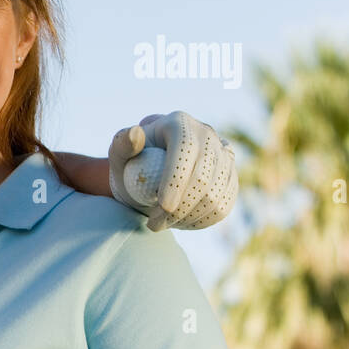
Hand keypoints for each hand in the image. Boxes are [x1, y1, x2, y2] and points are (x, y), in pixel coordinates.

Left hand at [108, 111, 237, 230]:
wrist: (148, 175)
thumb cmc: (130, 164)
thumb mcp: (119, 156)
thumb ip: (121, 145)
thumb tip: (134, 134)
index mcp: (179, 123)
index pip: (186, 149)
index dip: (177, 179)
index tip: (162, 207)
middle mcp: (206, 134)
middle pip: (204, 175)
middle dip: (180, 206)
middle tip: (155, 224)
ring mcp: (223, 155)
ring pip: (216, 194)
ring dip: (189, 217)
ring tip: (162, 224)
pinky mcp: (230, 176)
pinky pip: (224, 205)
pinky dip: (202, 221)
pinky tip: (180, 224)